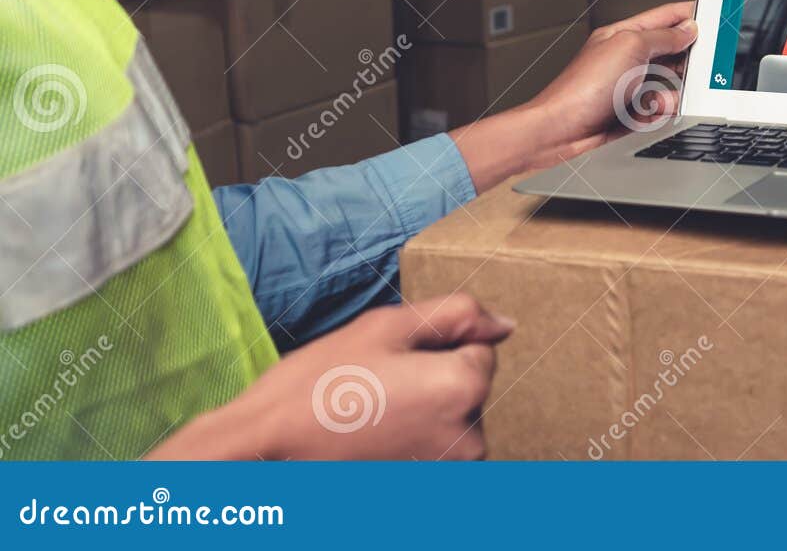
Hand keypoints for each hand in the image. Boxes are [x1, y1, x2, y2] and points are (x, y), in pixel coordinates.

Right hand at [148, 294, 512, 460]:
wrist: (265, 453)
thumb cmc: (319, 386)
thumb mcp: (386, 327)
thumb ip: (456, 315)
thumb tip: (503, 325)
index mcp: (464, 388)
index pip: (481, 351)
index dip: (438, 347)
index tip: (394, 361)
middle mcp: (469, 438)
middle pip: (470, 389)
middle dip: (435, 380)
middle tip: (377, 388)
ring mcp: (449, 471)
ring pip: (453, 421)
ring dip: (424, 413)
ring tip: (372, 415)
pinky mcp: (428, 490)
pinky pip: (436, 451)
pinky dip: (413, 442)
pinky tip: (375, 441)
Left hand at [449, 1, 698, 190]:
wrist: (563, 133)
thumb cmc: (581, 89)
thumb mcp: (629, 47)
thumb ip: (663, 35)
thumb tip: (687, 28)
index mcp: (623, 36)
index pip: (662, 18)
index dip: (686, 14)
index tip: (710, 14)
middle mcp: (627, 60)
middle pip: (670, 53)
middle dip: (685, 60)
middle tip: (699, 64)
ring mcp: (630, 88)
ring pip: (670, 85)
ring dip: (670, 92)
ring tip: (659, 98)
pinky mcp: (633, 114)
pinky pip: (661, 109)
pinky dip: (659, 111)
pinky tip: (648, 114)